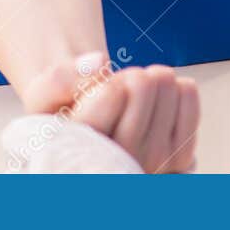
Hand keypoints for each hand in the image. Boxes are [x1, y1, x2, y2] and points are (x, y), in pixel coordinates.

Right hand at [18, 52, 198, 172]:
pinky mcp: (180, 159)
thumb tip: (98, 62)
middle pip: (141, 85)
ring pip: (166, 85)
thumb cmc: (61, 116)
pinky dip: (178, 87)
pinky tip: (160, 100)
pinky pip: (188, 95)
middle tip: (118, 91)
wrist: (87, 135)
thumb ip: (57, 79)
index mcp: (82, 158)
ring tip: (134, 98)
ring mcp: (153, 165)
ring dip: (152, 79)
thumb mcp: (41, 97)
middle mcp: (120, 168)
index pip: (112, 93)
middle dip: (129, 76)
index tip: (98, 94)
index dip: (106, 81)